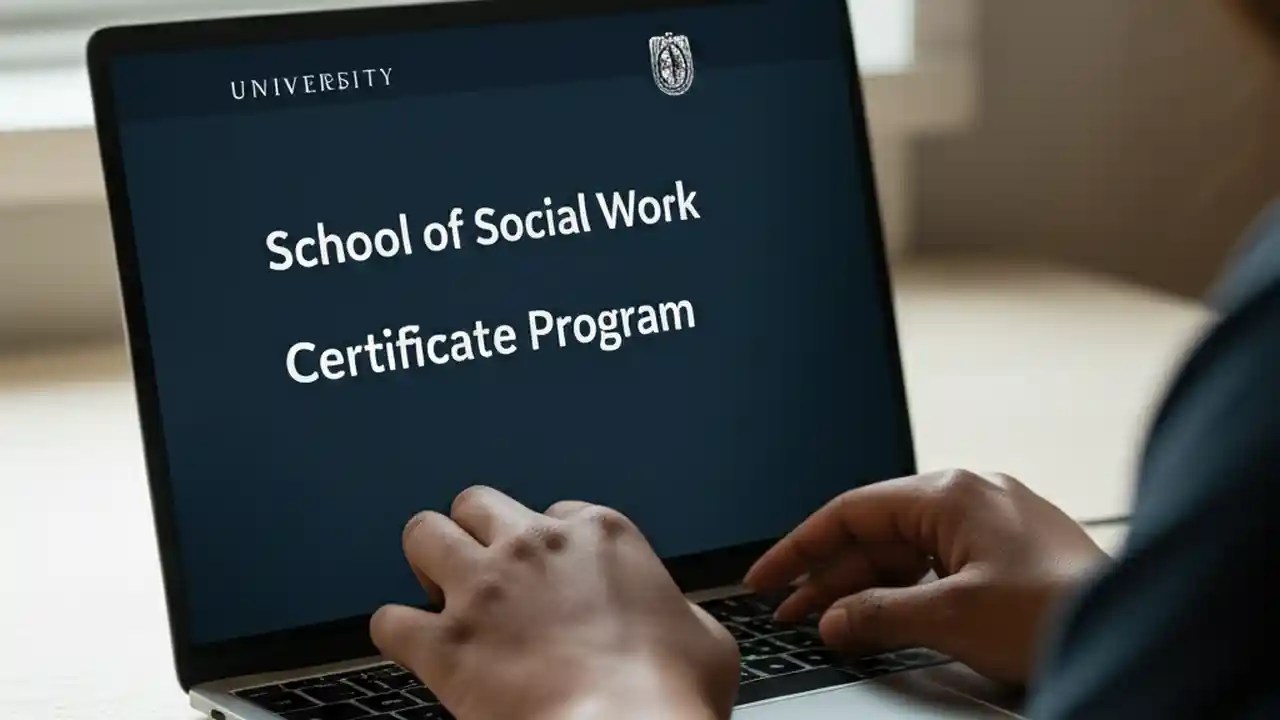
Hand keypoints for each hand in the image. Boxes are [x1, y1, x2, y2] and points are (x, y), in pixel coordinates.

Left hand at [370, 487, 738, 719]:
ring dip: (427, 561)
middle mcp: (535, 546)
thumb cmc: (670, 693)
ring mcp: (484, 589)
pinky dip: (395, 632)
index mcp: (600, 535)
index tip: (553, 575)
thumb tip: (679, 625)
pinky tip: (411, 645)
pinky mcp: (445, 642)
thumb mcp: (706, 639)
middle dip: (476, 532)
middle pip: (478, 503)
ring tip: (439, 591)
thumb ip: (680, 614)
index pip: (559, 512)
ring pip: (422, 534)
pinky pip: (389, 620)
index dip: (551, 545)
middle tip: (485, 569)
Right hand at [745, 469, 1105, 684]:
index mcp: (952, 492)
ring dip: (866, 587)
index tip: (767, 577)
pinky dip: (905, 592)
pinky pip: (938, 565)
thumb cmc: (1059, 611)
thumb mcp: (951, 616)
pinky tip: (885, 619)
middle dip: (830, 574)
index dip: (800, 547)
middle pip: (877, 532)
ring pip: (907, 551)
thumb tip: (832, 618)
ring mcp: (993, 525)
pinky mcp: (1010, 555)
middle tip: (791, 612)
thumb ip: (878, 615)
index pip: (852, 511)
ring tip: (829, 622)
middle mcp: (972, 497)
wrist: (1136, 631)